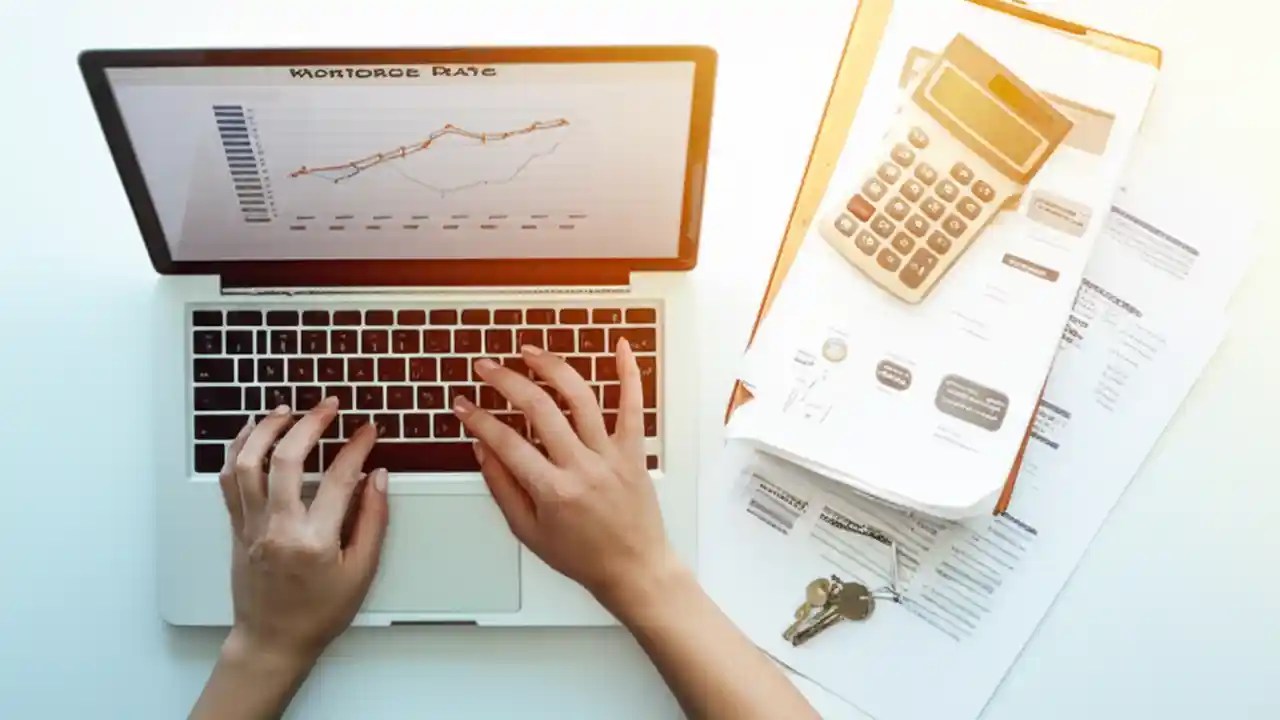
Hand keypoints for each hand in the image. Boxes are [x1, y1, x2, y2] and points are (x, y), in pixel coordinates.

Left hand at [216, 398, 389, 665]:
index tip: (368, 430)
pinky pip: (229, 478)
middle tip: (329, 406)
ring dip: (267, 429)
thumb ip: (373, 521)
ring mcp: (251, 525)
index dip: (357, 447)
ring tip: (287, 410)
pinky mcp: (236, 526)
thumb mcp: (361, 572)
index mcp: (313, 541)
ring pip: (248, 463)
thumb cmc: (319, 612)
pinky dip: (238, 449)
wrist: (273, 640)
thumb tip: (378, 478)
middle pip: (287, 459)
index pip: (340, 478)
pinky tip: (252, 432)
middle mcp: (277, 528)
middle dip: (310, 423)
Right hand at [453, 339, 676, 609]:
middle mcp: (581, 467)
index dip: (478, 418)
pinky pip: (633, 406)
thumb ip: (502, 488)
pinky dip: (629, 374)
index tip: (464, 405)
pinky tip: (621, 347)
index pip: (506, 442)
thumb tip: (483, 448)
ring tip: (530, 352)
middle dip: (506, 381)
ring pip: (580, 397)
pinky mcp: (633, 451)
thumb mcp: (528, 532)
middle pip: (539, 409)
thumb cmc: (583, 556)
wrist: (634, 569)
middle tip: (487, 368)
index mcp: (552, 491)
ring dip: (552, 367)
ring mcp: (610, 456)